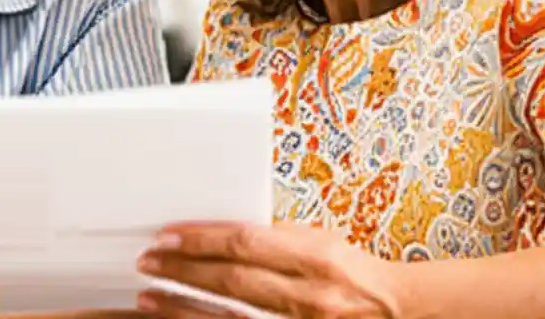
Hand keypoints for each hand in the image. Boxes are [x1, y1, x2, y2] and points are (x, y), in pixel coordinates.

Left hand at [135, 222, 403, 318]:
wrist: (395, 311)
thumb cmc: (351, 271)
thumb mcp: (319, 241)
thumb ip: (273, 238)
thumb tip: (216, 234)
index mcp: (318, 258)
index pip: (246, 244)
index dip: (201, 240)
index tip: (168, 235)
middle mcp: (311, 296)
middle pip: (233, 282)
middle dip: (183, 270)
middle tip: (148, 261)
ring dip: (183, 307)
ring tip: (150, 297)